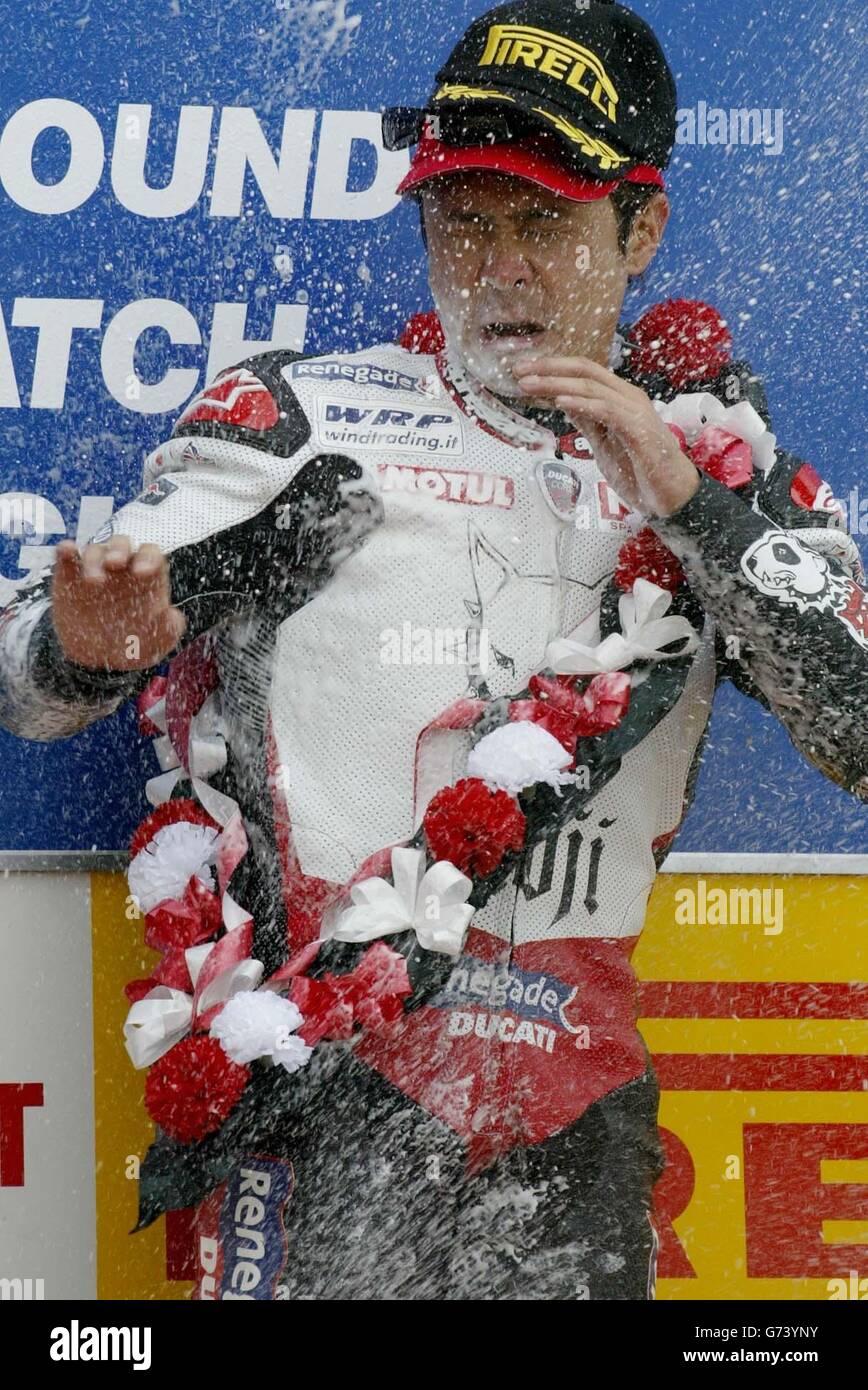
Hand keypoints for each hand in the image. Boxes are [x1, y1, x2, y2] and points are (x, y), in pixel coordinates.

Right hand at [52, 535, 186, 669]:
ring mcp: (95, 570)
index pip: (150, 554)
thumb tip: (171, 615)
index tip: (143, 572)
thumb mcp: (158, 641)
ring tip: (93, 581)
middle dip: (119, 550)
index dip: (149, 557)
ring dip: (93, 559)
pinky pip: (67, 558)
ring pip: (94, 551)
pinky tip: (67, 551)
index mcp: (146, 578)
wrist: (100, 659)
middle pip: (121, 545)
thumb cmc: (135, 643)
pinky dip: (66, 551)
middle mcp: (121, 568)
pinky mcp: (70, 577)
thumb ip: (170, 628)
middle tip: (115, 564)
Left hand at [513, 354, 699, 517]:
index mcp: (618, 398)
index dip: (551, 368)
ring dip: (557, 384)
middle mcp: (627, 397)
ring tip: (529, 384)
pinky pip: (606, 410)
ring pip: (592, 388)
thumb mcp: (603, 444)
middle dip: (548, 367)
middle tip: (518, 370)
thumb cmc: (641, 471)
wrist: (671, 497)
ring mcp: (634, 411)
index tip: (522, 371)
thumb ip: (587, 423)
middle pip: (585, 371)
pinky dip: (582, 404)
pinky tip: (560, 403)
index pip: (582, 373)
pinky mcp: (638, 429)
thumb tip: (564, 405)